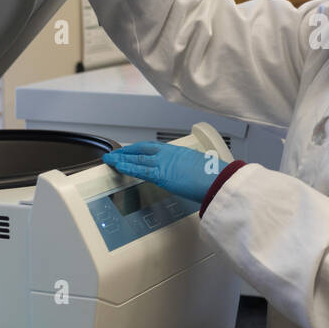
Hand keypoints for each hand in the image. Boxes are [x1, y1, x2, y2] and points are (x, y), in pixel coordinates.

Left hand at [102, 141, 227, 203]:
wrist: (218, 179)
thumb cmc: (215, 175)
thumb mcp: (203, 167)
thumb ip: (192, 169)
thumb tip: (192, 175)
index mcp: (179, 152)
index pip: (154, 148)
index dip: (140, 149)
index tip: (133, 150)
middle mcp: (169, 155)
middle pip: (143, 150)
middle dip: (128, 152)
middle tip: (116, 153)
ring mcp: (164, 164)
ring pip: (138, 159)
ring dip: (122, 159)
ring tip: (110, 159)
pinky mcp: (161, 175)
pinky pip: (139, 170)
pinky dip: (127, 167)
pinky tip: (118, 167)